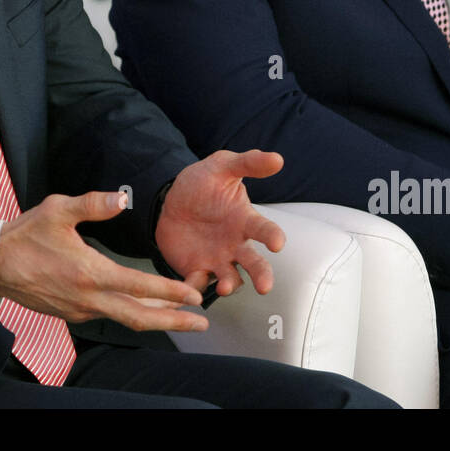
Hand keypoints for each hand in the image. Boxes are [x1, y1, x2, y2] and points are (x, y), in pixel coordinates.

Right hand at [0, 191, 209, 332]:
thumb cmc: (25, 235)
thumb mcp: (57, 210)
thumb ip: (92, 204)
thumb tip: (122, 198)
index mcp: (90, 273)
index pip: (139, 286)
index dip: (170, 292)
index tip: (194, 296)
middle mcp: (89, 298)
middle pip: (139, 318)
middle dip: (173, 321)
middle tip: (201, 324)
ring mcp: (80, 309)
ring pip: (125, 318)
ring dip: (154, 318)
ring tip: (180, 316)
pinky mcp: (72, 313)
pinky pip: (108, 315)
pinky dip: (131, 313)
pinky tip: (143, 307)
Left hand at [155, 149, 286, 297]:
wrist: (172, 200)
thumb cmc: (204, 183)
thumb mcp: (223, 166)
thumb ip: (249, 163)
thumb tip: (277, 158)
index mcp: (246, 221)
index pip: (265, 230)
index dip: (273, 237)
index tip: (277, 243)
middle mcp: (237, 245)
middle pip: (255, 264)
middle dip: (262, 275)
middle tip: (265, 286)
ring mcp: (218, 260)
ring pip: (231, 279)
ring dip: (229, 285)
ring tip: (223, 286)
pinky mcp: (196, 270)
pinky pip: (197, 283)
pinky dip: (195, 289)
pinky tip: (190, 291)